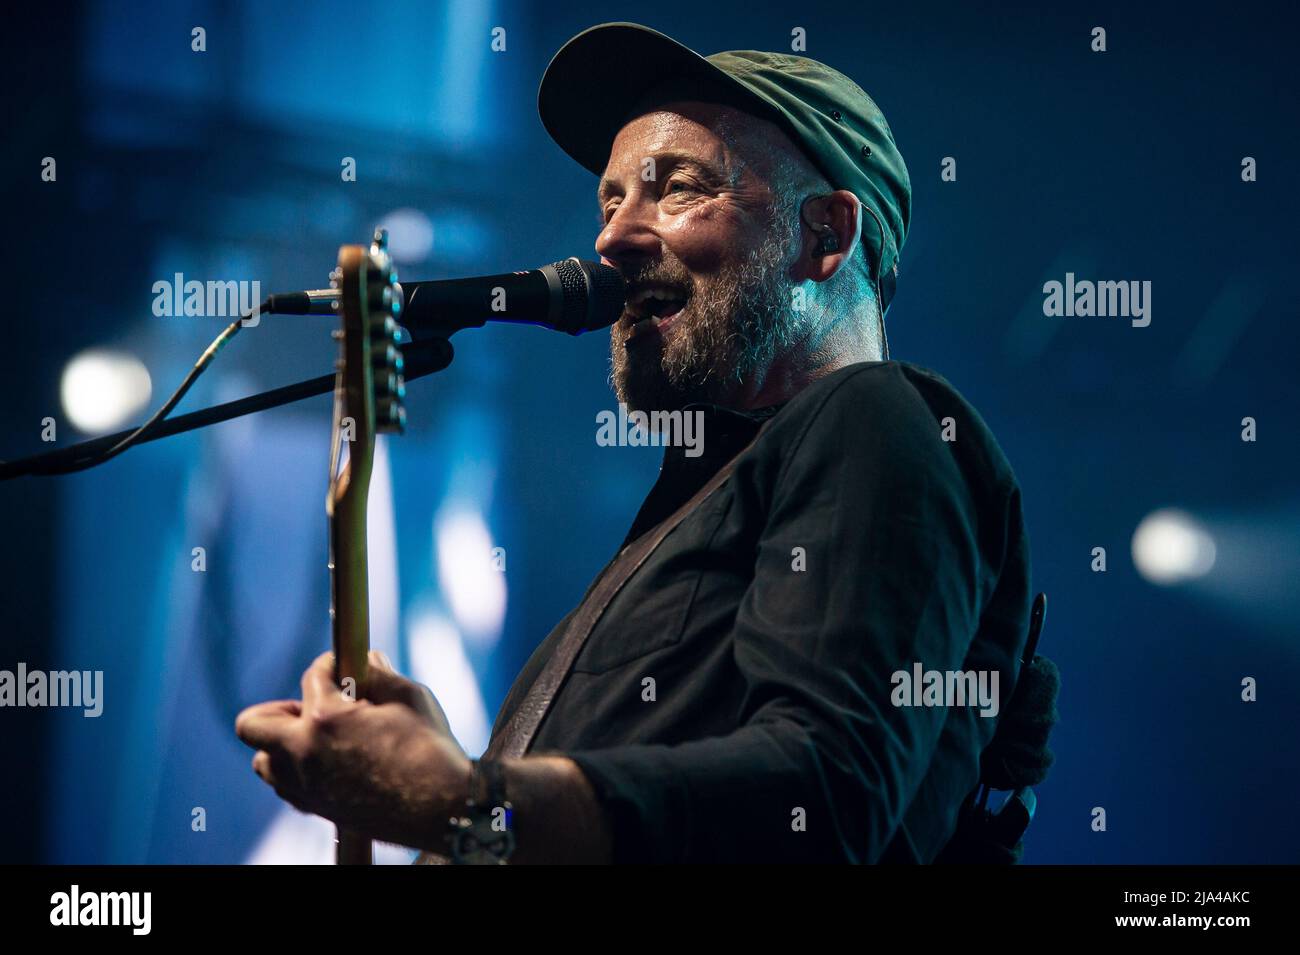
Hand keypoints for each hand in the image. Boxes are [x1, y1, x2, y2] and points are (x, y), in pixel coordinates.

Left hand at [235, 650, 470, 849]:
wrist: (440, 806)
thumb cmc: (429, 749)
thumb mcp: (410, 697)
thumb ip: (380, 675)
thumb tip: (368, 660)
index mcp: (326, 718)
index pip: (311, 676)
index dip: (330, 664)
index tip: (343, 666)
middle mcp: (303, 752)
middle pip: (253, 723)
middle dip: (281, 708)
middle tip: (311, 706)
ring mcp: (305, 785)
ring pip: (263, 761)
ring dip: (281, 744)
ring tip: (315, 737)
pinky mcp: (316, 808)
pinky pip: (285, 786)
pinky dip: (296, 771)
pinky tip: (326, 762)